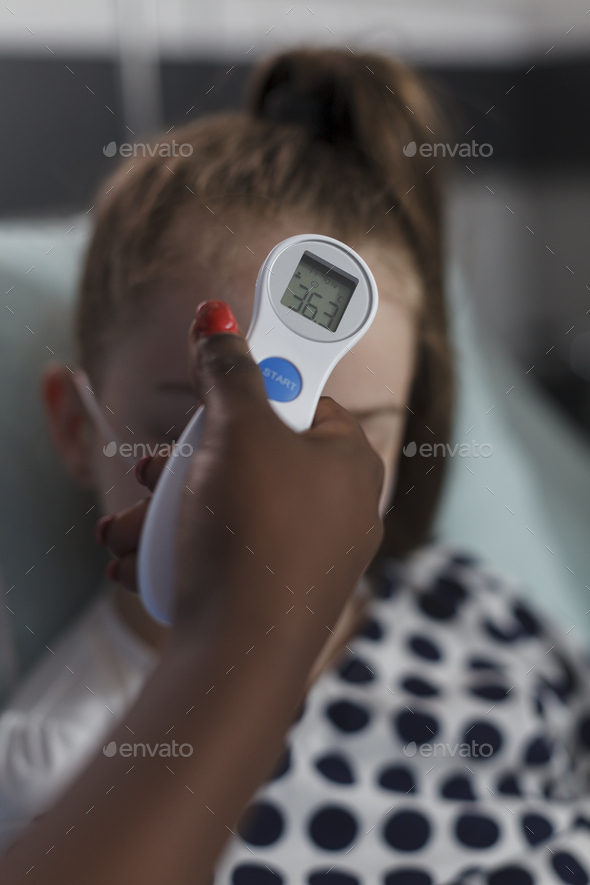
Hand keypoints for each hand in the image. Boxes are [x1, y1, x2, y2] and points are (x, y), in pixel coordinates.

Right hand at [100, 300, 383, 659]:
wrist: (239, 657)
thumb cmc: (254, 532)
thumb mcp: (238, 431)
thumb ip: (229, 371)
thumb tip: (219, 321)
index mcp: (349, 463)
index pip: (303, 401)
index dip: (250, 393)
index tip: (209, 400)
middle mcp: (340, 510)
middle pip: (254, 460)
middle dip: (185, 464)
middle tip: (150, 469)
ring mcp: (309, 558)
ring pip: (229, 510)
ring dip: (168, 512)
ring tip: (124, 529)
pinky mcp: (277, 596)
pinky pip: (227, 554)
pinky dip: (182, 550)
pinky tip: (139, 560)